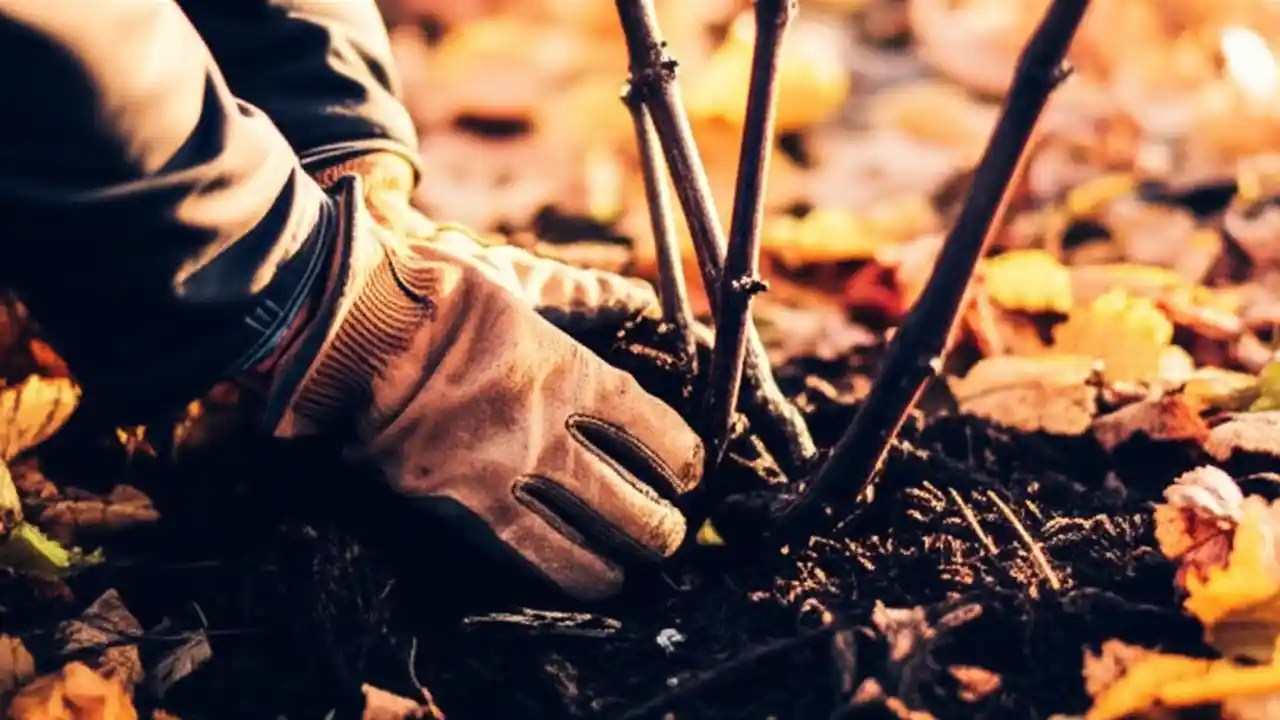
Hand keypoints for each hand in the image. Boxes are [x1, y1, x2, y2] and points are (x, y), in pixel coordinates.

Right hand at [266, 176, 703, 599]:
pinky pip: (519, 558)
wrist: (343, 326)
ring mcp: (496, 476)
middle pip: (630, 507)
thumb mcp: (516, 279)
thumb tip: (634, 299)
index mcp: (565, 372)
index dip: (685, 463)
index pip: (654, 435)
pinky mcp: (453, 506)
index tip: (691, 471)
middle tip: (669, 532)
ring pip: (580, 550)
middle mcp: (540, 433)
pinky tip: (574, 578)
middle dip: (662, 529)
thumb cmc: (432, 292)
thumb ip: (584, 296)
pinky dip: (555, 574)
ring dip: (614, 566)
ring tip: (625, 568)